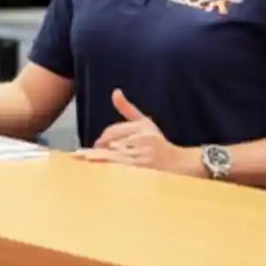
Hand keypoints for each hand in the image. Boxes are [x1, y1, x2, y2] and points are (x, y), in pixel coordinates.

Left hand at [72, 89, 200, 175]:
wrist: (179, 163)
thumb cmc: (158, 143)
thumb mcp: (145, 122)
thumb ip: (127, 109)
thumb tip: (115, 92)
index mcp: (142, 127)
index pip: (113, 132)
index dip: (102, 138)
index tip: (96, 145)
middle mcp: (143, 140)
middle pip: (112, 144)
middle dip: (98, 150)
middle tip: (86, 155)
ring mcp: (144, 157)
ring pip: (115, 158)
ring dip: (100, 160)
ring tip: (88, 161)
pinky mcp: (144, 172)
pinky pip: (122, 171)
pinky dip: (111, 170)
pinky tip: (102, 173)